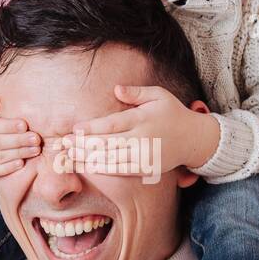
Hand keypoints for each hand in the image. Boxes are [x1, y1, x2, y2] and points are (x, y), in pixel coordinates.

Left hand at [68, 85, 219, 175]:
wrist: (193, 139)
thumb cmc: (172, 113)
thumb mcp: (159, 95)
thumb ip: (137, 93)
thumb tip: (116, 88)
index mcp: (143, 118)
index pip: (112, 124)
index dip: (92, 128)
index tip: (75, 129)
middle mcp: (143, 139)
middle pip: (108, 143)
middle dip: (84, 145)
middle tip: (64, 145)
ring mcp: (145, 156)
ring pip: (112, 159)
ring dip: (89, 158)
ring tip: (71, 156)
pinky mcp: (146, 169)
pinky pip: (121, 170)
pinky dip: (104, 169)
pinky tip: (88, 166)